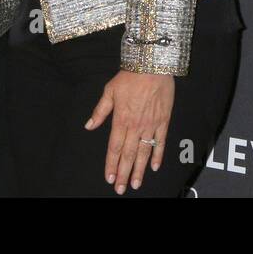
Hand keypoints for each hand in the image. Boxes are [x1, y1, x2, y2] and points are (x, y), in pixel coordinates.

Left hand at [85, 70, 174, 193]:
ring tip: (135, 184)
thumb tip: (89, 126)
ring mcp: (151, 125)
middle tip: (120, 189)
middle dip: (123, 173)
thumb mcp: (109, 91)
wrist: (152, 64)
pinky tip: (155, 166)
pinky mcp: (163, 121)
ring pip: (144, 152)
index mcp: (121, 120)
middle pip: (128, 155)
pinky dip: (158, 155)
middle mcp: (135, 126)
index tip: (108, 178)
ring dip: (139, 169)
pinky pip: (161, 141)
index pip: (114, 148)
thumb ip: (100, 111)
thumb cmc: (130, 76)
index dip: (110, 164)